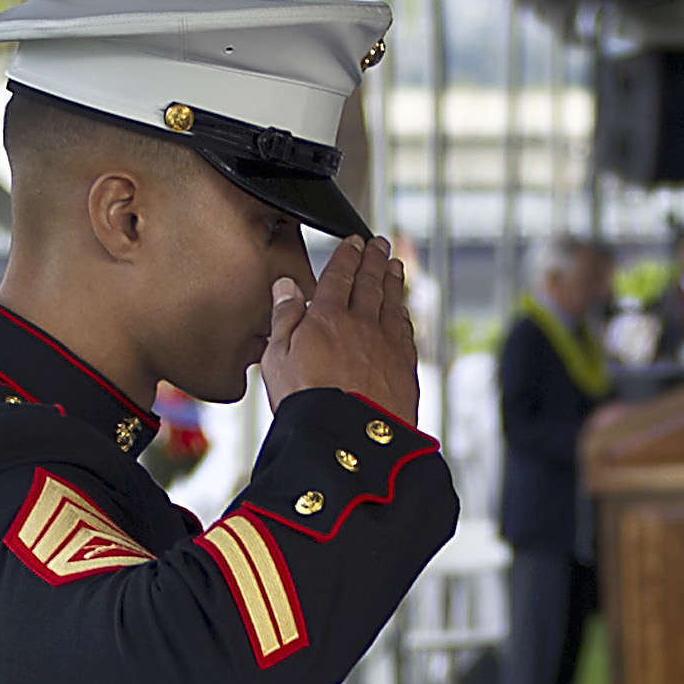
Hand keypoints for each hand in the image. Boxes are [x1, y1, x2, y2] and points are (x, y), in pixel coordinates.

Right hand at [260, 232, 419, 417]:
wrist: (350, 441)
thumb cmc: (308, 406)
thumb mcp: (277, 359)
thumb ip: (284, 319)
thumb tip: (286, 288)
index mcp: (328, 317)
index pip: (340, 275)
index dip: (347, 255)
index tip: (353, 241)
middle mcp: (363, 325)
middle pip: (371, 283)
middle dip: (374, 259)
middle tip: (379, 243)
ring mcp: (387, 346)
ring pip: (393, 303)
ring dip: (394, 281)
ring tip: (395, 266)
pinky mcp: (404, 369)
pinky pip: (406, 332)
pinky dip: (404, 315)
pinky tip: (404, 313)